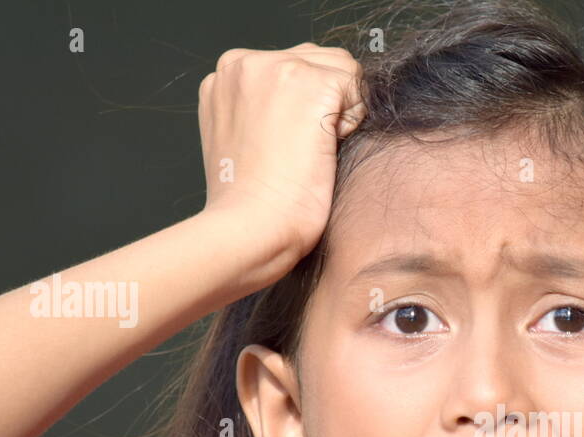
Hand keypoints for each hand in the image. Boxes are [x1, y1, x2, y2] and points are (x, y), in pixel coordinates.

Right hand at [198, 43, 365, 268]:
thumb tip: (307, 102)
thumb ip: (265, 108)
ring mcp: (276, 67)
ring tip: (311, 151)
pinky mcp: (310, 83)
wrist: (251, 228)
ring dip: (340, 109)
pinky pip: (357, 86)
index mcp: (225, 75)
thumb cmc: (252, 204)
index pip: (293, 65)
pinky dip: (353, 121)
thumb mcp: (244, 139)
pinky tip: (323, 150)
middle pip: (319, 60)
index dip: (306, 107)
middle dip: (325, 103)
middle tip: (302, 153)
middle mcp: (244, 62)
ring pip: (342, 69)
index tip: (288, 146)